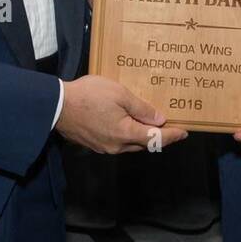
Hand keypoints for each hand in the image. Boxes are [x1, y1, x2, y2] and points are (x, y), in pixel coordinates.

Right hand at [57, 75, 188, 153]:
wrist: (55, 106)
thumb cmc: (88, 96)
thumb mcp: (119, 94)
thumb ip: (141, 108)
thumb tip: (159, 120)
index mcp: (125, 133)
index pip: (155, 139)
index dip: (172, 135)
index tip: (184, 132)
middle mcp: (116, 146)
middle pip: (143, 144)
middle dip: (157, 136)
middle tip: (169, 125)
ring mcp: (103, 147)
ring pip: (129, 144)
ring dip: (140, 135)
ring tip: (147, 122)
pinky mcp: (93, 143)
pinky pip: (116, 141)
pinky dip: (125, 134)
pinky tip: (125, 122)